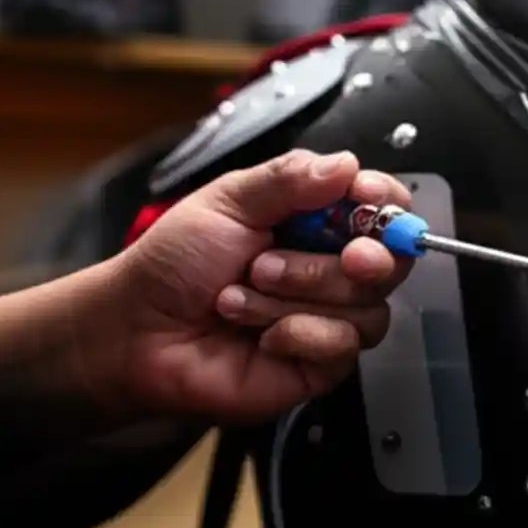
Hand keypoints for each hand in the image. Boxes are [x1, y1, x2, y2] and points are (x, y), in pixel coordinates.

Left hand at [104, 149, 412, 422]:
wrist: (137, 331)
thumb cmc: (174, 264)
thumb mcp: (228, 202)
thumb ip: (288, 178)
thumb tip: (347, 164)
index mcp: (318, 221)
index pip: (385, 207)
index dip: (386, 203)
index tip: (364, 196)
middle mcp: (332, 268)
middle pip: (390, 260)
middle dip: (354, 257)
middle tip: (323, 256)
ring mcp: (330, 317)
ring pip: (366, 305)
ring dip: (299, 295)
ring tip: (242, 294)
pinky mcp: (321, 363)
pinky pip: (343, 345)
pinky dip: (298, 332)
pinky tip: (260, 333)